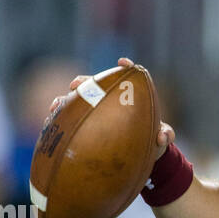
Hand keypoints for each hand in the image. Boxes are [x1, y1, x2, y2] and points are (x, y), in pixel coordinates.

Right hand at [49, 56, 173, 161]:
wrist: (142, 154)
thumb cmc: (153, 140)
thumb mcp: (162, 139)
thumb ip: (166, 135)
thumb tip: (162, 137)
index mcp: (132, 95)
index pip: (128, 75)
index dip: (125, 67)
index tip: (123, 63)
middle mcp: (111, 97)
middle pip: (96, 84)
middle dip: (85, 82)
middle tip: (77, 84)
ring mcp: (98, 109)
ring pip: (79, 99)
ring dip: (66, 99)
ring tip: (58, 104)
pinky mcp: (87, 122)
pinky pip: (72, 118)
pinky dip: (61, 118)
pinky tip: (52, 121)